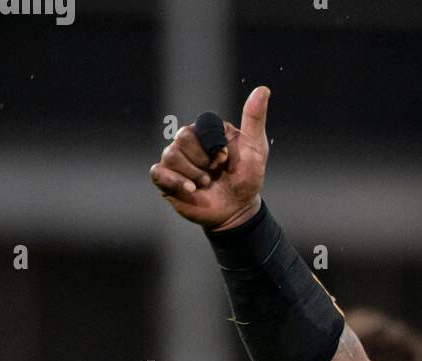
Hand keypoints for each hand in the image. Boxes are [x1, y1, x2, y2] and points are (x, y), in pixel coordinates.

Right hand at [149, 85, 270, 230]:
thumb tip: (263, 89)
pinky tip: (191, 190)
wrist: (237, 211)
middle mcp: (189, 141)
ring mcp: (176, 159)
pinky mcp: (166, 178)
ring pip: (171, 155)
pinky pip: (158, 172)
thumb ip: (255, 119)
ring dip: (194, 174)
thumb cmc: (247, 178)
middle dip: (202, 161)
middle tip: (216, 172)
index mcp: (207, 131)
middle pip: (181, 138)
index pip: (200, 125)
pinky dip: (175, 182)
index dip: (212, 145)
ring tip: (207, 184)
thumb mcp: (256, 149)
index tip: (225, 159)